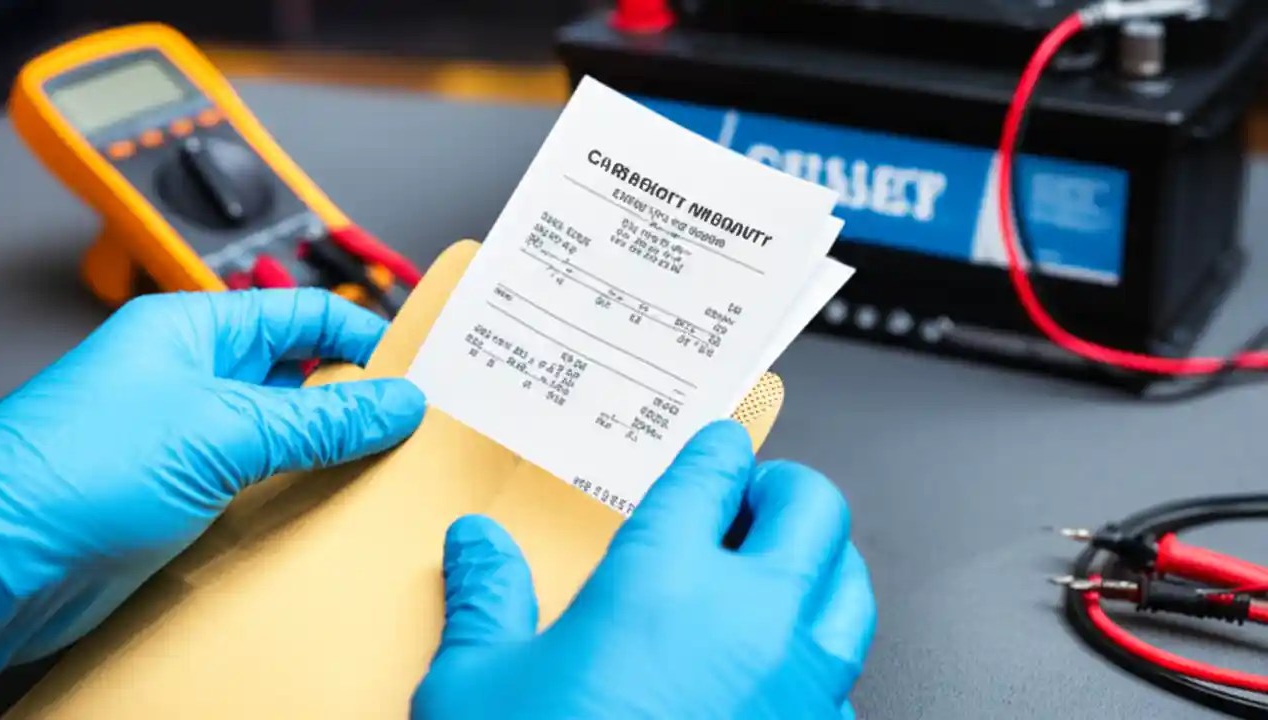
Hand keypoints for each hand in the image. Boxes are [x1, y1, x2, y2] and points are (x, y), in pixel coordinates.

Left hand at [0, 289, 424, 673]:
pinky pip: (260, 487)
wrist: (1, 562)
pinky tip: (330, 512)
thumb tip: (393, 401)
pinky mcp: (184, 498)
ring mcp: (187, 440)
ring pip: (283, 435)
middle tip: (411, 424)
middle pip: (296, 376)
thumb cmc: (70, 470)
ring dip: (328, 454)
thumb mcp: (222, 428)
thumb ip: (319, 416)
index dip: (362, 337)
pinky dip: (297, 498)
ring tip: (383, 469)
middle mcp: (191, 380)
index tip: (416, 368)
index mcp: (193, 332)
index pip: (300, 316)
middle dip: (354, 399)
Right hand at [413, 421, 875, 718]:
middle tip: (748, 500)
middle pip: (812, 506)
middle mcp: (750, 617)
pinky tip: (780, 673)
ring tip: (777, 571)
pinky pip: (847, 677)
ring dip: (820, 564)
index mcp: (663, 577)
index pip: (714, 469)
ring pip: (851, 586)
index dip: (716, 447)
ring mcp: (799, 685)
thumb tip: (475, 549)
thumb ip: (484, 600)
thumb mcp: (476, 690)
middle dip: (783, 489)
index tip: (713, 447)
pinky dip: (821, 656)